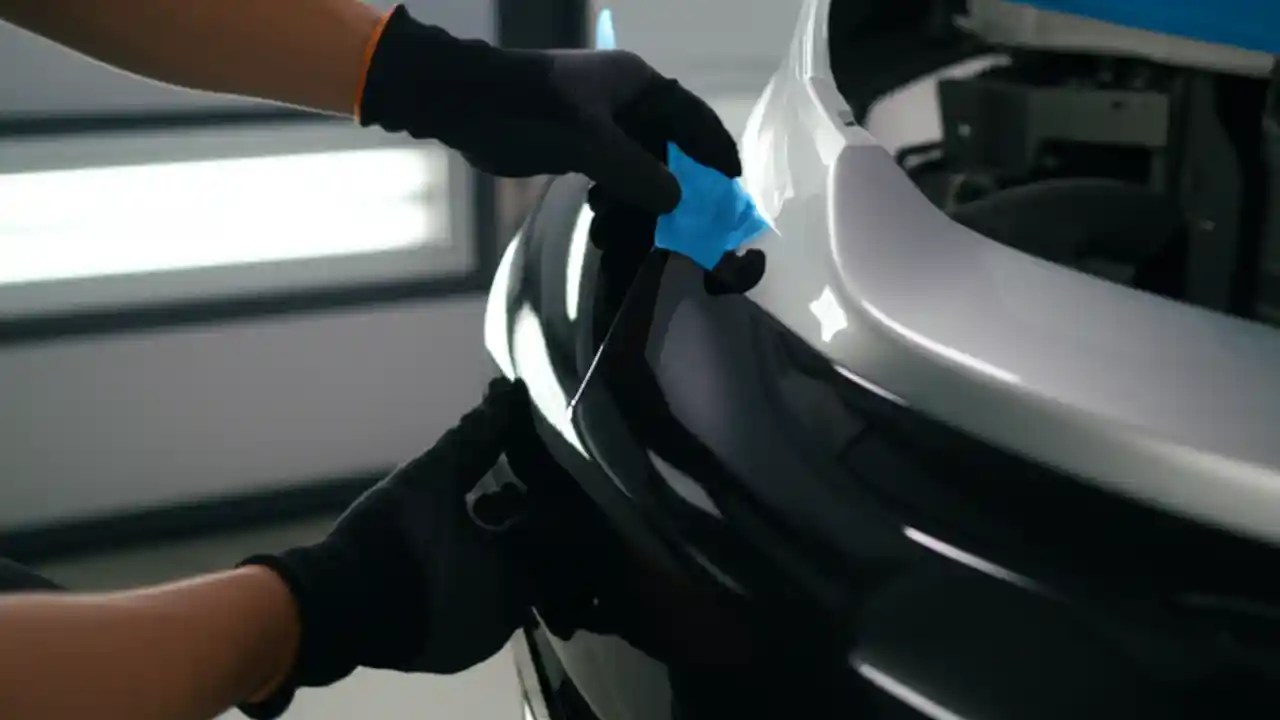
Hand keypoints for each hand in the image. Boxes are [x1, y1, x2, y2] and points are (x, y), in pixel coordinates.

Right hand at [238, 379, 530, 716]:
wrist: (330, 608)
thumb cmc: (391, 538)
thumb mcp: (434, 477)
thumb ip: (476, 437)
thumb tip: (507, 394)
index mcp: (518, 577)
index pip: (553, 536)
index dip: (535, 504)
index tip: (513, 485)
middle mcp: (508, 617)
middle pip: (528, 564)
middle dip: (511, 529)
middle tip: (489, 500)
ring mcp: (475, 642)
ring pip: (500, 589)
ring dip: (488, 555)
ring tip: (460, 522)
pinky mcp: (444, 654)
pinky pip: (471, 612)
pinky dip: (465, 583)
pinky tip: (436, 557)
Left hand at [358, 5, 740, 214]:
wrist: (465, 104)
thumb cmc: (531, 112)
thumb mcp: (589, 144)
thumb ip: (637, 174)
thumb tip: (678, 201)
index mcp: (636, 84)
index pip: (691, 116)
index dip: (714, 149)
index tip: (733, 181)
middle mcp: (624, 99)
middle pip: (666, 146)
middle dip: (672, 187)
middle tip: (686, 225)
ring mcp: (599, 121)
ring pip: (637, 165)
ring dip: (637, 200)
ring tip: (628, 231)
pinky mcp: (576, 141)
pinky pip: (610, 173)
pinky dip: (611, 198)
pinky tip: (603, 221)